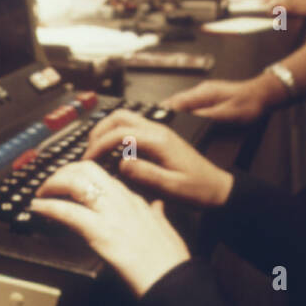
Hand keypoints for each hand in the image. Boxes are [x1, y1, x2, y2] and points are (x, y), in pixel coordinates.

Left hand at [30, 160, 189, 297]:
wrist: (172, 278)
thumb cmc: (169, 259)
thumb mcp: (165, 226)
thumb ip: (157, 213)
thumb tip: (156, 206)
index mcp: (134, 200)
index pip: (103, 176)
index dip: (81, 174)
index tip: (69, 179)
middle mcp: (121, 200)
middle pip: (86, 170)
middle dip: (63, 172)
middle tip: (50, 183)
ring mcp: (110, 214)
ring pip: (75, 183)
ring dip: (52, 185)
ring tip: (41, 194)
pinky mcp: (100, 232)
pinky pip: (68, 212)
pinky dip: (49, 207)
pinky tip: (38, 208)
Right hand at [82, 109, 233, 207]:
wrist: (217, 188)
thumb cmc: (197, 189)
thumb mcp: (172, 187)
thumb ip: (146, 174)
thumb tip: (121, 163)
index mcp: (159, 141)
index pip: (120, 132)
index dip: (100, 144)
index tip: (88, 159)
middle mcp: (158, 130)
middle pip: (120, 116)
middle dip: (99, 130)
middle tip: (88, 151)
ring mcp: (159, 131)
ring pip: (125, 118)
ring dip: (107, 130)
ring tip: (96, 150)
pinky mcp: (159, 137)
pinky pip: (132, 127)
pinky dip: (116, 134)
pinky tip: (112, 151)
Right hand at [162, 76, 278, 122]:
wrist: (263, 95)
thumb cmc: (249, 103)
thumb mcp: (228, 114)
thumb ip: (208, 116)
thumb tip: (190, 119)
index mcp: (204, 93)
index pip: (176, 101)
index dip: (163, 110)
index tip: (152, 119)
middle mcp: (201, 90)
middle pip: (176, 101)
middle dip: (164, 112)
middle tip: (153, 125)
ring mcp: (204, 93)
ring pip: (182, 102)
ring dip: (172, 111)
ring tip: (162, 124)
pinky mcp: (208, 97)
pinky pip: (189, 104)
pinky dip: (181, 111)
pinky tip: (180, 120)